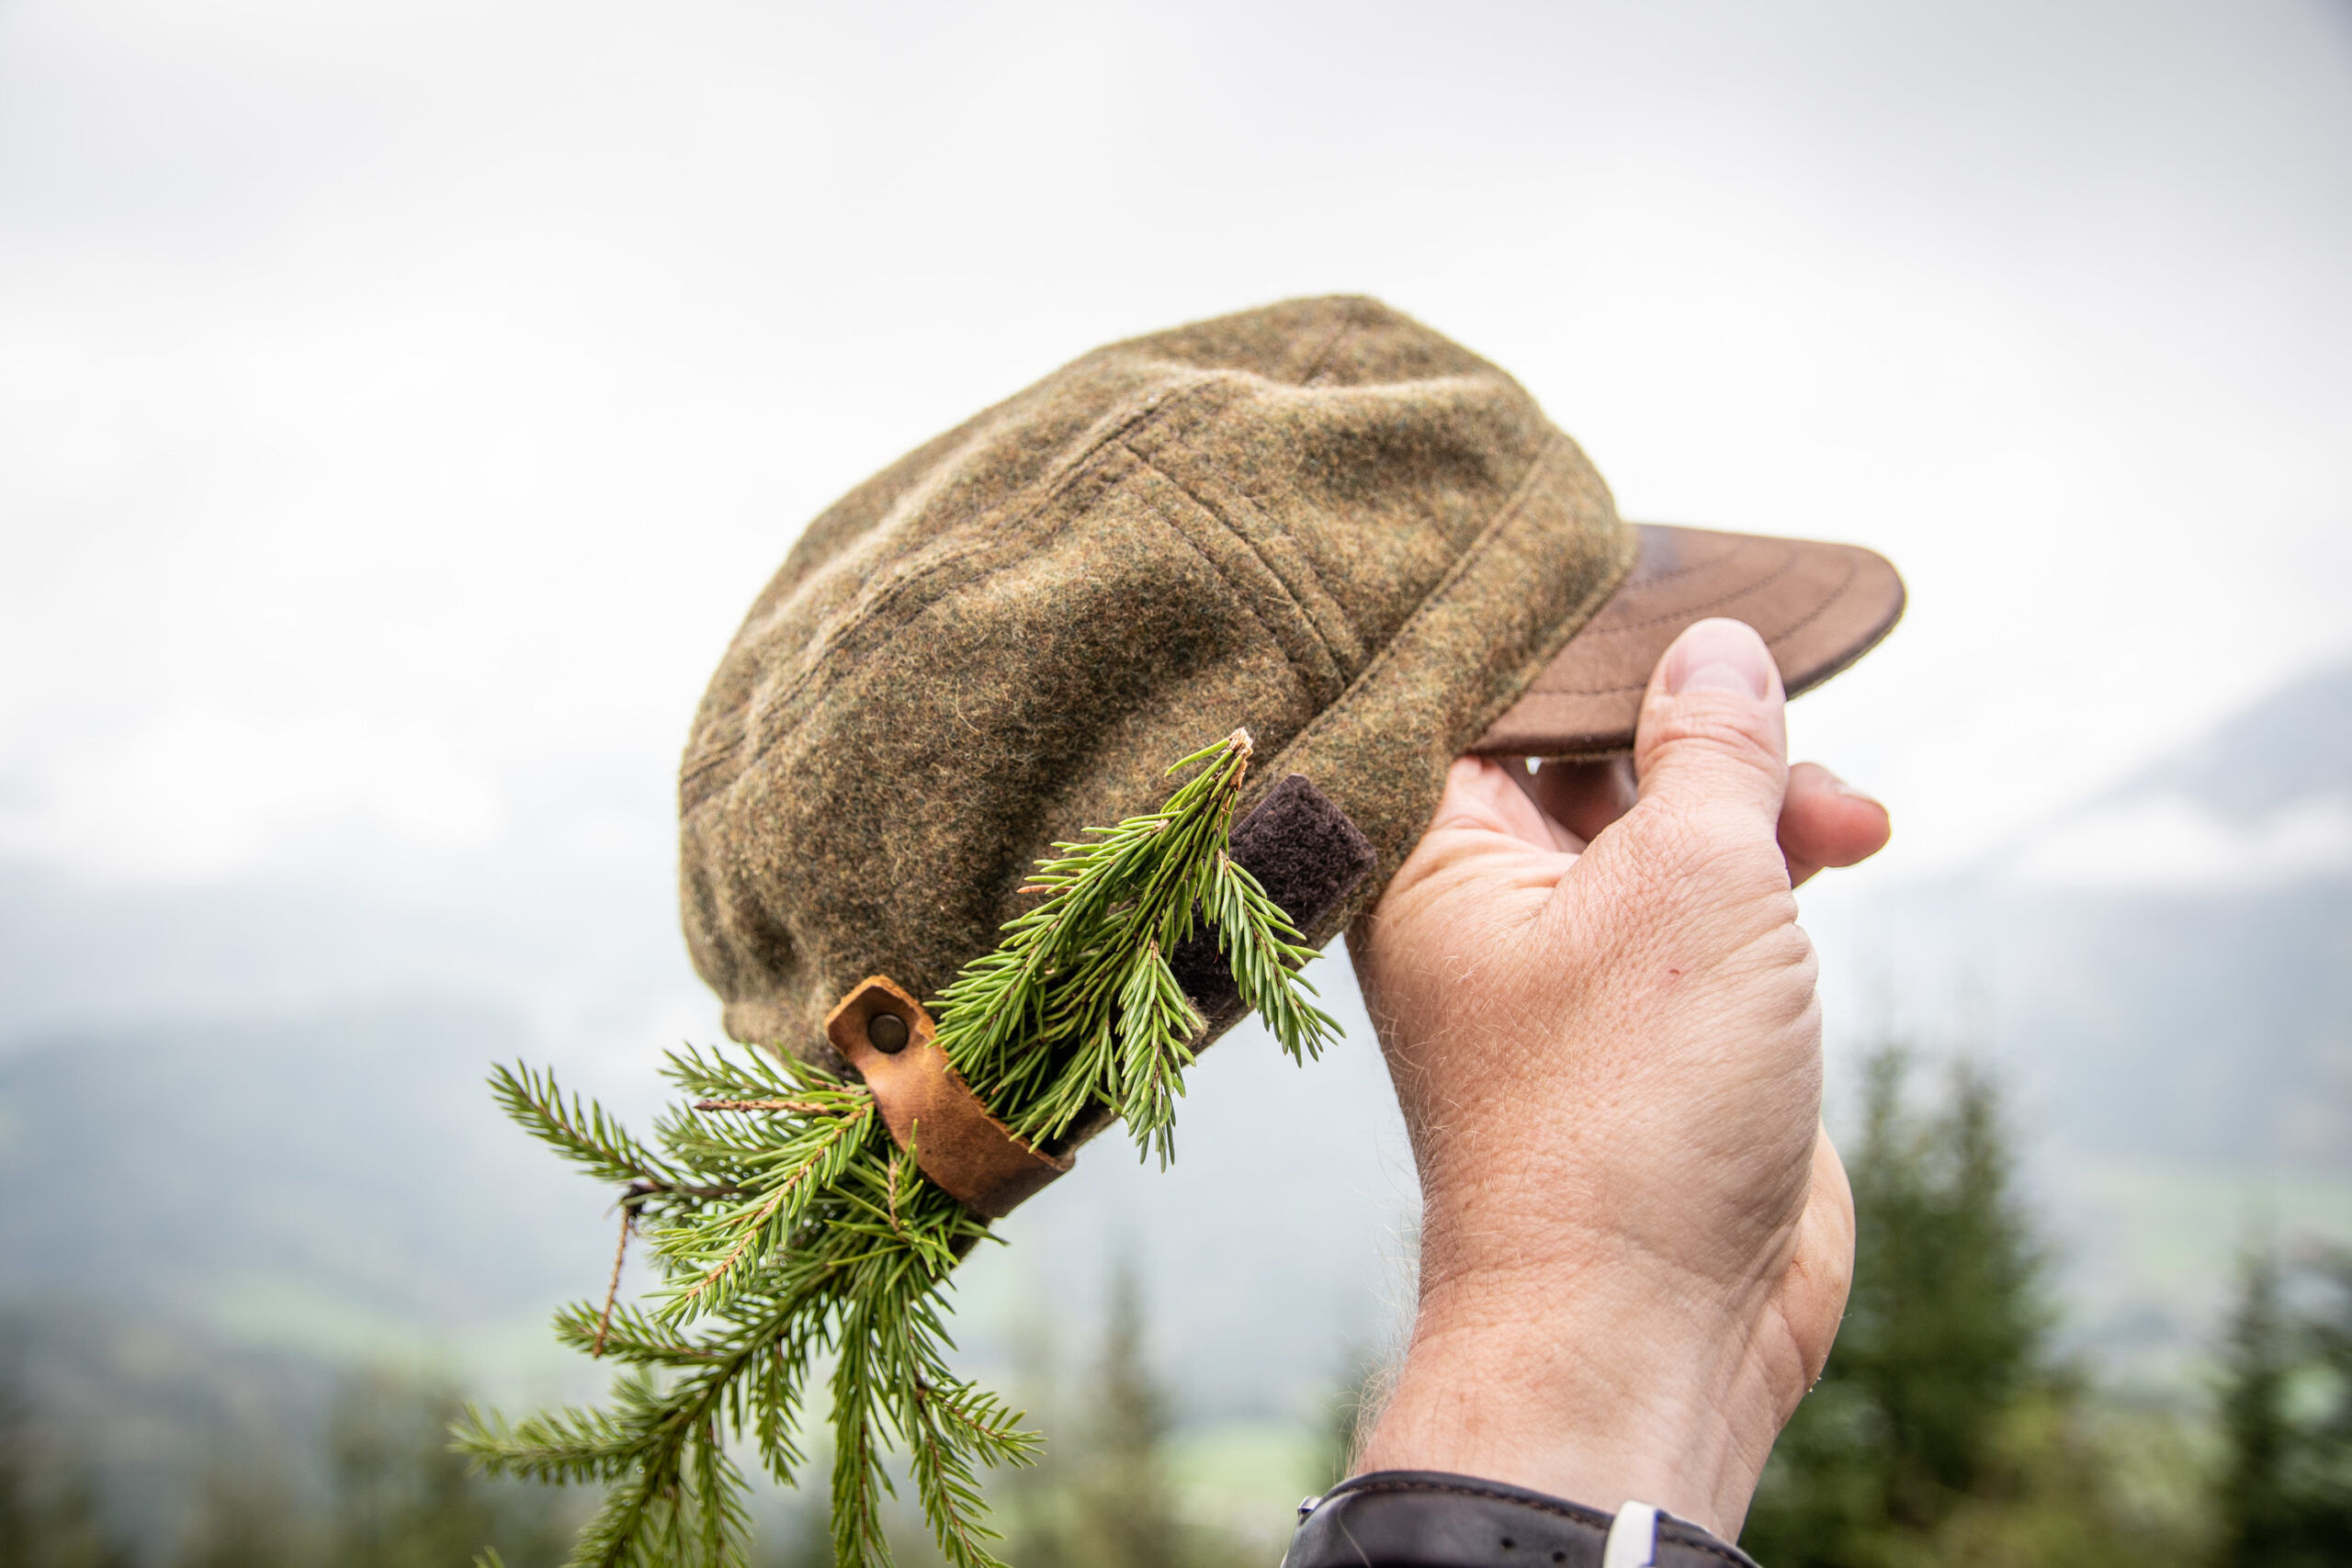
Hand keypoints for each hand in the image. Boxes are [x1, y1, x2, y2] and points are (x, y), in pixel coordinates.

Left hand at [1345, 617, 1890, 1538]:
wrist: (1652, 1319)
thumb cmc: (1628, 1104)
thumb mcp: (1688, 884)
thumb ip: (1711, 749)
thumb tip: (1720, 648)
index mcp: (1431, 853)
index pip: (1490, 689)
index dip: (1583, 624)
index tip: (1671, 562)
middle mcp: (1484, 896)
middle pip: (1586, 746)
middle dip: (1698, 715)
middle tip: (1788, 685)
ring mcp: (1569, 957)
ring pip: (1662, 819)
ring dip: (1761, 794)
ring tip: (1842, 815)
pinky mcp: (1651, 1011)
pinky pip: (1707, 896)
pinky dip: (1778, 861)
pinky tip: (1850, 842)